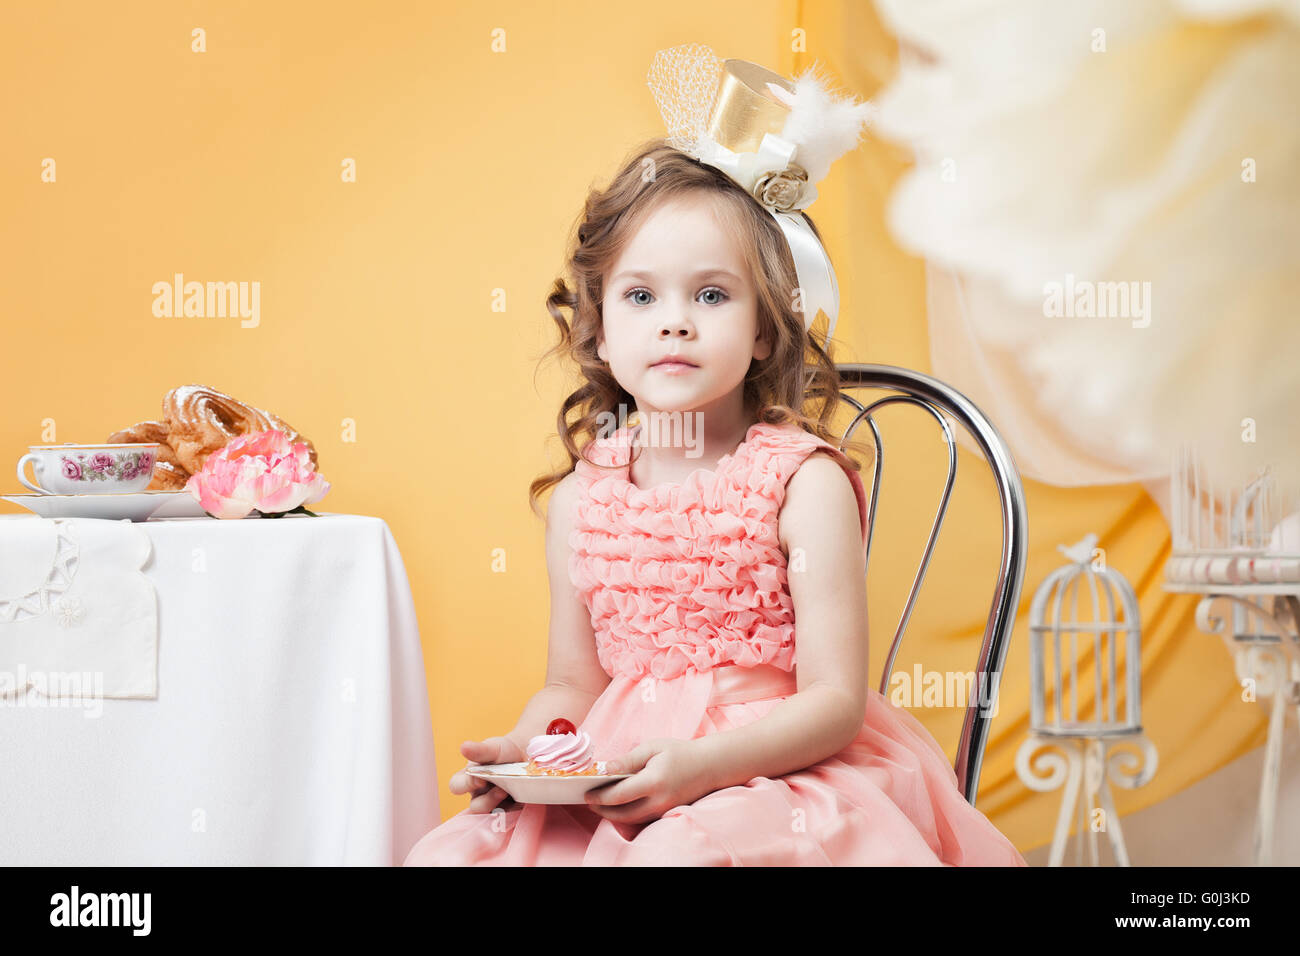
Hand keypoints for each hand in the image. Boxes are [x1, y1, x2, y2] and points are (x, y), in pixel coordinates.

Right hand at [451, 735, 524, 813]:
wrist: (527, 757)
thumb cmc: (504, 752)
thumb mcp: (493, 748)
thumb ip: (479, 750)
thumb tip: (463, 747)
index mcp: (469, 778)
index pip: (456, 786)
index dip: (466, 784)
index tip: (480, 778)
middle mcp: (478, 794)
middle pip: (474, 806)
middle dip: (487, 799)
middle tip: (500, 788)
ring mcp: (493, 805)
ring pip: (490, 814)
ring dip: (500, 804)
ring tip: (509, 792)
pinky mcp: (508, 812)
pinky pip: (506, 819)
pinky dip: (512, 811)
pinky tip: (519, 801)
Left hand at [584, 738, 715, 824]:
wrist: (710, 766)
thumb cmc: (680, 752)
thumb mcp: (652, 748)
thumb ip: (627, 760)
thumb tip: (604, 769)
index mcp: (653, 782)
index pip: (619, 795)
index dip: (599, 797)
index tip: (585, 793)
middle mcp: (659, 801)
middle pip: (622, 814)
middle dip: (602, 810)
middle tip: (589, 801)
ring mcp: (664, 810)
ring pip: (631, 819)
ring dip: (613, 815)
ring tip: (600, 804)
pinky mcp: (667, 813)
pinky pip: (642, 819)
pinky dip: (627, 815)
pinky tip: (619, 805)